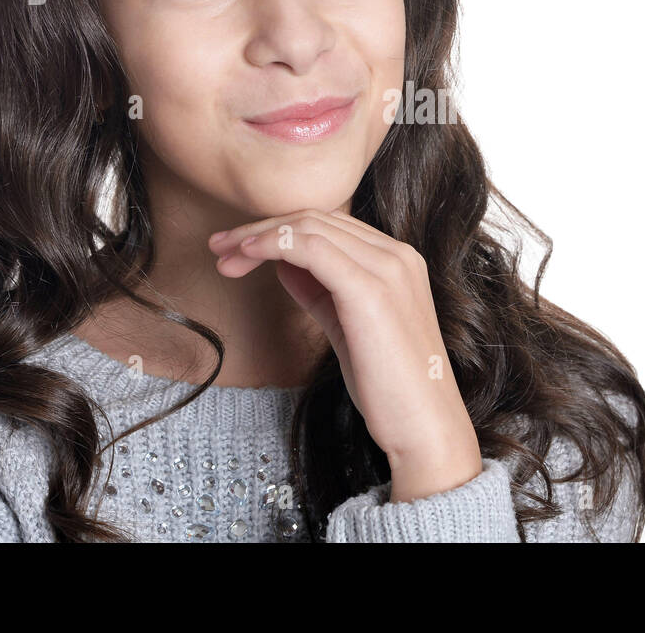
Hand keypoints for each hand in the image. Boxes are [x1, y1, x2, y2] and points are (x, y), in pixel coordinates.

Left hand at [208, 209, 482, 501]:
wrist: (426, 426)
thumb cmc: (390, 387)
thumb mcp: (348, 328)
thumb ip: (321, 292)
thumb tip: (284, 266)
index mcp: (397, 260)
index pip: (329, 225)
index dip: (277, 230)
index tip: (236, 249)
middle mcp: (397, 254)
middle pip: (316, 219)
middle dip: (260, 229)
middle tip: (218, 248)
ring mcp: (388, 268)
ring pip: (311, 227)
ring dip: (258, 236)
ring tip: (224, 256)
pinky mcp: (370, 290)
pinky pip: (312, 248)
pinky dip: (274, 244)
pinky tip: (247, 255)